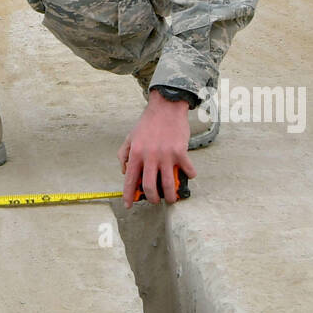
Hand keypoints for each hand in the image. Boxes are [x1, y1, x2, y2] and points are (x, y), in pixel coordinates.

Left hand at [117, 93, 197, 207]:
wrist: (166, 107)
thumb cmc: (148, 123)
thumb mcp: (130, 136)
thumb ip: (123, 154)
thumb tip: (124, 172)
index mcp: (136, 153)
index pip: (130, 179)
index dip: (128, 195)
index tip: (128, 205)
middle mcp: (150, 156)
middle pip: (150, 187)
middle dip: (152, 199)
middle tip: (155, 200)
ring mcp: (166, 155)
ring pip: (168, 184)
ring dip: (170, 195)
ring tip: (171, 198)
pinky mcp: (180, 152)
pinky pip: (187, 170)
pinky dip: (189, 175)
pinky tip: (188, 175)